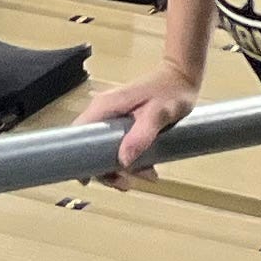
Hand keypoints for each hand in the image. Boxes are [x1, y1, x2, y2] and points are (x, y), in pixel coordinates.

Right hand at [77, 69, 200, 179]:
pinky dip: (130, 159)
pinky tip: (148, 167)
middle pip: (90, 148)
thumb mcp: (160, 113)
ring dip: (122, 168)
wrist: (183, 76)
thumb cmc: (172, 90)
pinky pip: (118, 146)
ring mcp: (112, 117)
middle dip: (107, 170)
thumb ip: (142, 135)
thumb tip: (123, 161)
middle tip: (127, 184)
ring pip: (105, 150)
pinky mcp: (122, 123)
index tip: (90, 179)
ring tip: (147, 175)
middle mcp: (103, 112)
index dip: (79, 159)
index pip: (77, 136)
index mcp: (104, 107)